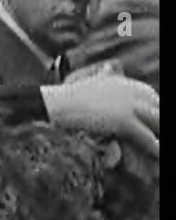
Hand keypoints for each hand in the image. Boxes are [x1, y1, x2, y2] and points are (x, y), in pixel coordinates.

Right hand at [42, 75, 158, 156]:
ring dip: (159, 131)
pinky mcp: (125, 121)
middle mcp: (129, 90)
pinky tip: (157, 153)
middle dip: (158, 119)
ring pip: (157, 120)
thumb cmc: (68, 96)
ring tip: (161, 144)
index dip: (153, 106)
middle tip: (157, 130)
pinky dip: (154, 147)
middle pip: (156, 107)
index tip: (153, 117)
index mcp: (122, 81)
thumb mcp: (90, 80)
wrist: (59, 104)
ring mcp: (129, 105)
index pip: (149, 94)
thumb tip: (111, 67)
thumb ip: (104, 75)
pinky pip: (147, 137)